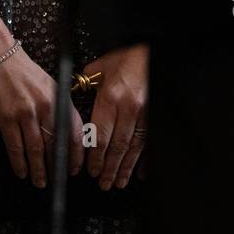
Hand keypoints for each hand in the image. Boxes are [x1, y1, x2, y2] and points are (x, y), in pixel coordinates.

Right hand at [0, 7, 83, 185]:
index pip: (73, 131)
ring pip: (36, 149)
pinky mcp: (6, 117)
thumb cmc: (21, 69)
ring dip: (39, 170)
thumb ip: (56, 106)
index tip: (75, 168)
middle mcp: (44, 105)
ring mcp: (25, 112)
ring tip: (40, 182)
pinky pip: (15, 146)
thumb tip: (63, 133)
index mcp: (57, 97)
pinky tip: (21, 172)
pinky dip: (19, 162)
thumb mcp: (47, 83)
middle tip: (58, 181)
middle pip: (55, 144)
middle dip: (57, 167)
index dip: (75, 153)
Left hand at [84, 45, 148, 189]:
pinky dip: (145, 159)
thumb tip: (76, 93)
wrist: (153, 49)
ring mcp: (146, 113)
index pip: (100, 135)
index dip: (95, 157)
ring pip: (134, 148)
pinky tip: (141, 172)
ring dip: (125, 168)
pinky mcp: (156, 114)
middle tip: (102, 184)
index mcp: (112, 96)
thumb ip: (89, 83)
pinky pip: (150, 142)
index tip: (90, 170)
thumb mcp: (103, 66)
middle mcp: (129, 108)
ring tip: (118, 183)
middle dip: (108, 169)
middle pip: (117, 147)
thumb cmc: (128, 55)